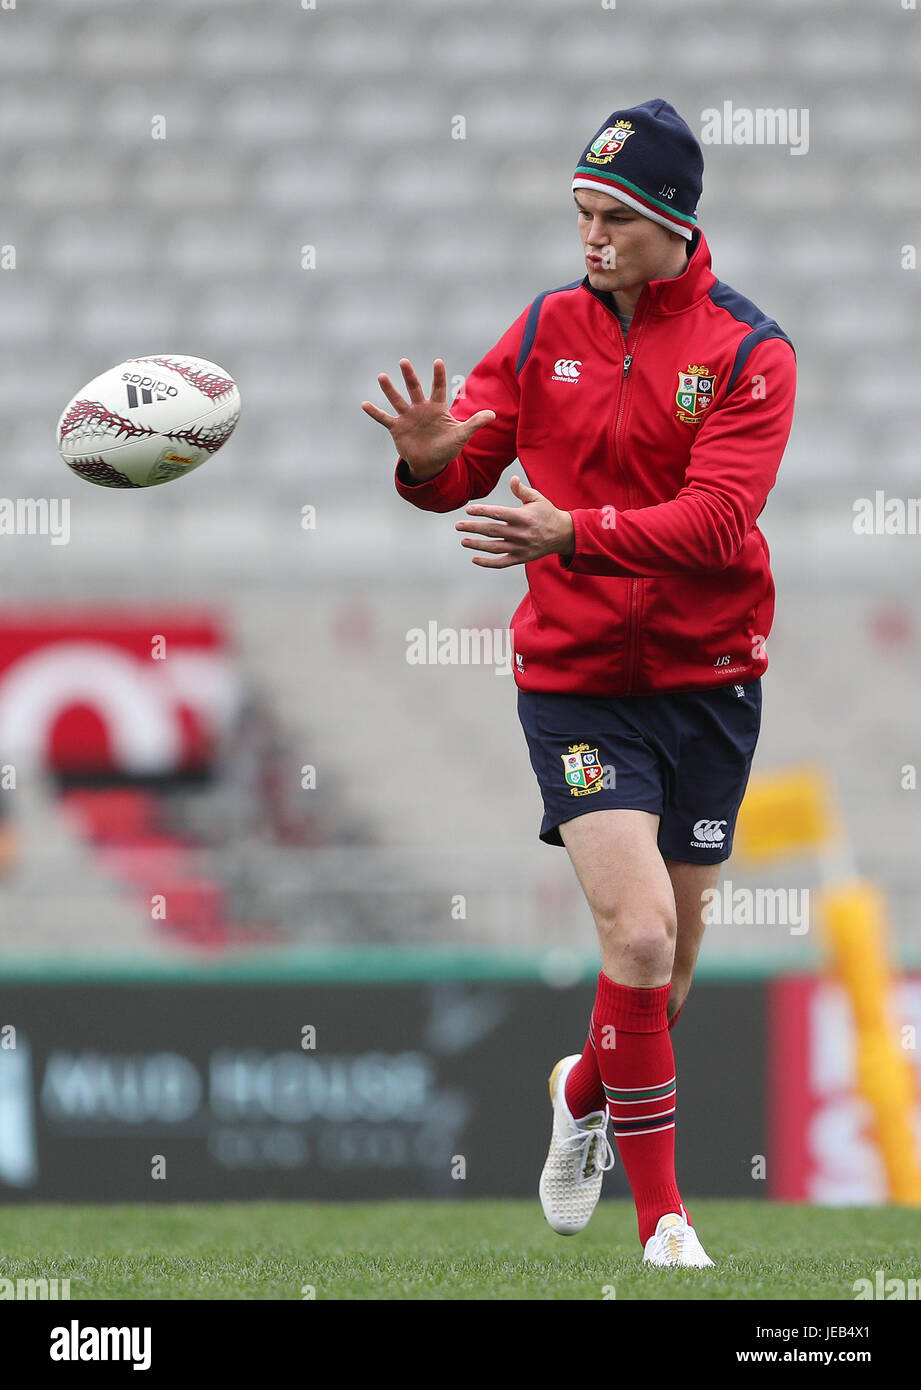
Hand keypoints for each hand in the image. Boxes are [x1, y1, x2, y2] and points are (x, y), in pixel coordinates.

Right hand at [361, 358, 496, 481]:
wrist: (431, 463)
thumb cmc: (447, 447)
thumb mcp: (461, 435)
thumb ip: (474, 423)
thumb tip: (493, 414)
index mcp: (437, 408)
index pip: (438, 388)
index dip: (438, 376)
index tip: (438, 361)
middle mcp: (420, 409)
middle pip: (414, 389)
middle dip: (409, 376)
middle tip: (404, 361)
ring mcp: (407, 417)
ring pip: (397, 400)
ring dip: (389, 389)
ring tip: (382, 376)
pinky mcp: (397, 428)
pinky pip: (384, 418)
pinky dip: (375, 412)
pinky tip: (364, 404)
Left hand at [455, 475, 574, 567]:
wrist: (563, 534)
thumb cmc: (547, 514)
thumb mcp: (537, 498)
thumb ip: (522, 490)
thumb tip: (512, 479)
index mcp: (524, 517)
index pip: (499, 514)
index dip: (482, 511)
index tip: (468, 510)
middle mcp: (521, 533)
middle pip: (492, 531)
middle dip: (473, 528)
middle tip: (458, 526)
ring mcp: (521, 548)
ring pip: (494, 548)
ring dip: (477, 545)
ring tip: (463, 541)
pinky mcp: (521, 558)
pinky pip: (502, 562)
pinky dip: (488, 563)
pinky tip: (475, 559)